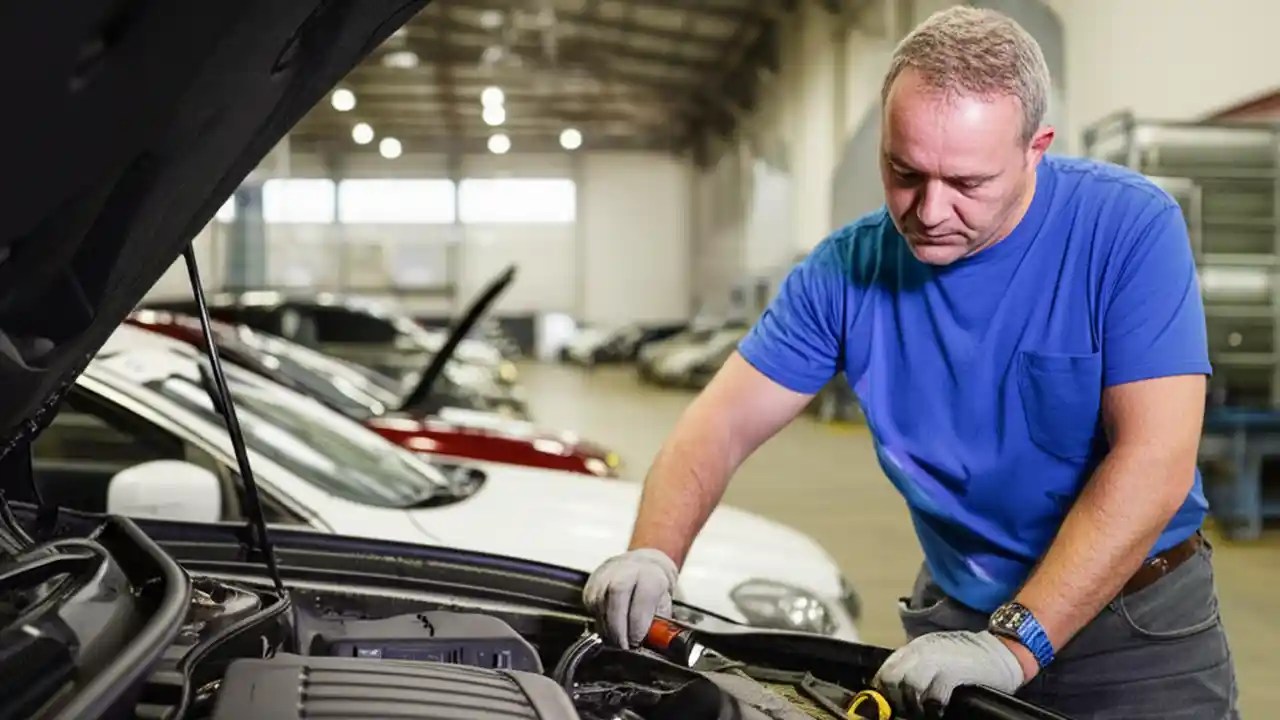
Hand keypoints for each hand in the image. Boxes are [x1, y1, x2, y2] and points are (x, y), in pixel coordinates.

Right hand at [582, 548, 678, 648]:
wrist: (643, 566)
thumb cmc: (653, 588)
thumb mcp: (664, 605)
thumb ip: (659, 624)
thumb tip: (654, 644)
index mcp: (651, 575)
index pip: (642, 598)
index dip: (637, 624)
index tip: (636, 642)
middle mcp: (627, 570)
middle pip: (617, 593)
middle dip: (618, 626)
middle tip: (623, 646)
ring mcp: (607, 573)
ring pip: (600, 600)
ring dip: (607, 626)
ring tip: (616, 638)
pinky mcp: (592, 581)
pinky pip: (590, 603)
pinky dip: (598, 619)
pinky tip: (608, 625)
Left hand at [873, 630, 1024, 715]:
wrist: (1001, 650)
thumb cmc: (968, 657)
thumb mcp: (935, 656)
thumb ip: (915, 668)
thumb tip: (896, 691)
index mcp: (914, 648)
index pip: (884, 671)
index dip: (882, 691)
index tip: (888, 706)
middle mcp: (921, 651)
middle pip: (891, 678)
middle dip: (895, 699)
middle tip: (906, 711)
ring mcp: (937, 660)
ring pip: (908, 686)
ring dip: (913, 704)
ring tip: (923, 711)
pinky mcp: (954, 672)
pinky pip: (933, 695)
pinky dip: (933, 707)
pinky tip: (939, 710)